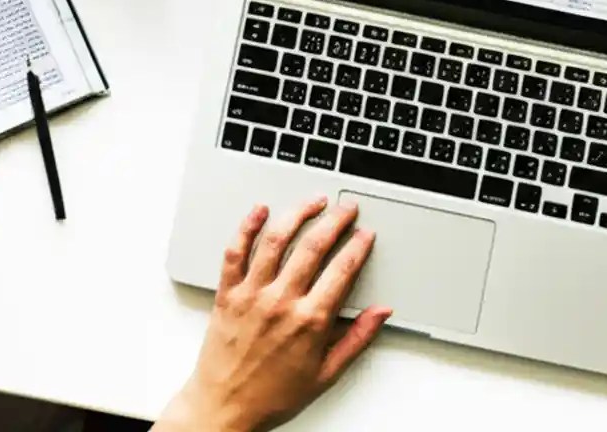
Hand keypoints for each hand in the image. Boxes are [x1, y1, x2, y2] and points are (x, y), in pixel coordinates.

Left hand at [155, 196, 390, 431]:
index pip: (342, 271)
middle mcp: (281, 302)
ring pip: (276, 240)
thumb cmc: (273, 395)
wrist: (225, 406)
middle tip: (347, 209)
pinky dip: (246, 227)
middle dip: (335, 221)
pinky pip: (235, 252)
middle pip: (313, 247)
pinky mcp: (227, 293)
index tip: (366, 235)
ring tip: (314, 201)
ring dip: (298, 214)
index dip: (358, 247)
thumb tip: (381, 312)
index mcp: (310, 321)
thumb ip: (357, 338)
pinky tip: (259, 210)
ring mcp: (251, 294)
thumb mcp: (326, 373)